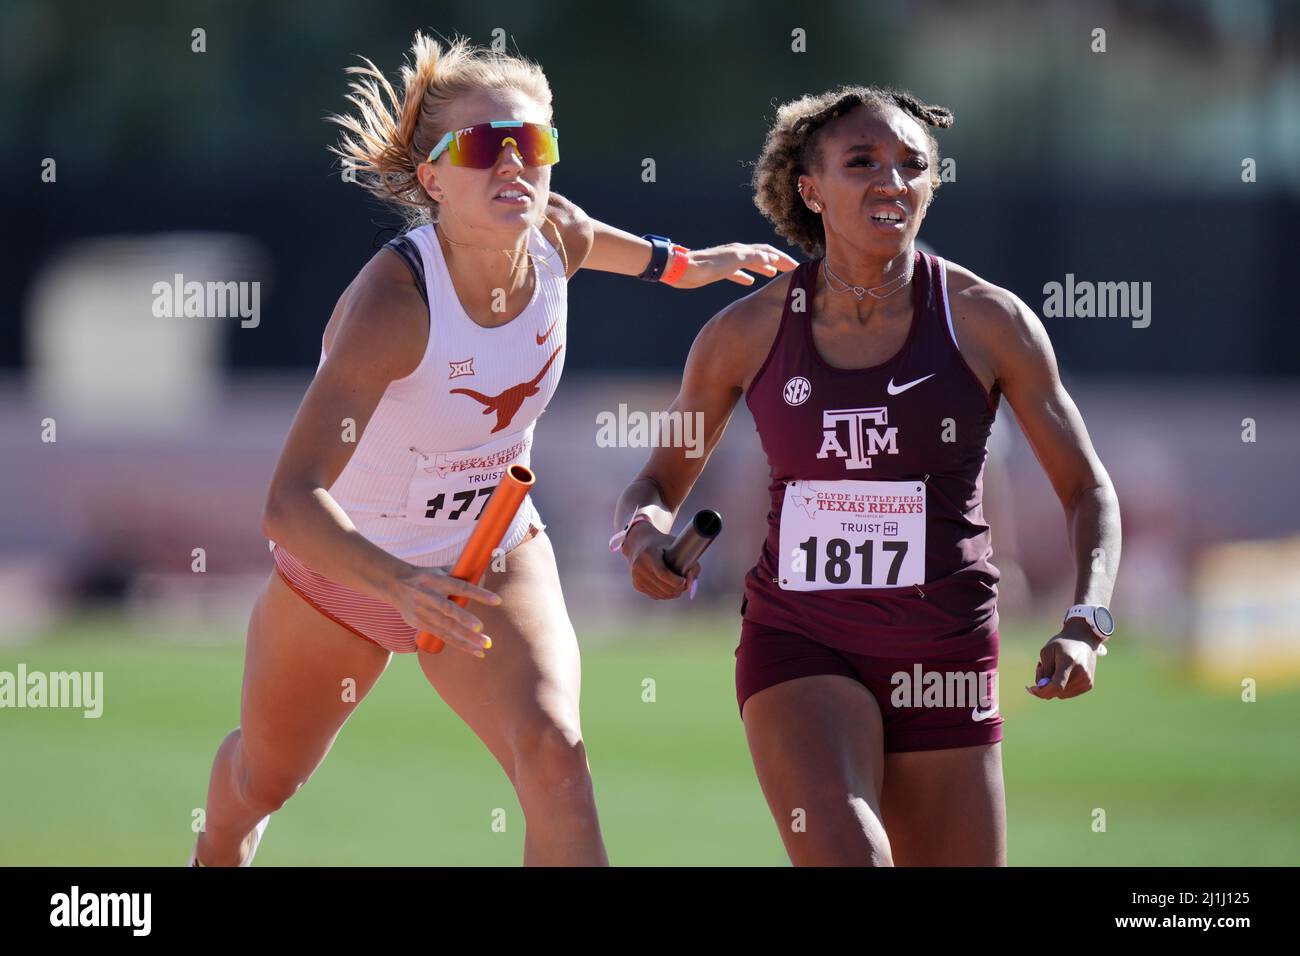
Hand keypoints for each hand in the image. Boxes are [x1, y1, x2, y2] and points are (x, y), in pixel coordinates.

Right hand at [387, 563, 500, 656]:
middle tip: (483, 632)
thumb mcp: (441, 570)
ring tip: (484, 646)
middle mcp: (429, 596)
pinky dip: (459, 644)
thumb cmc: (427, 576)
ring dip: (466, 639)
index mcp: (437, 580)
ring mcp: (423, 611)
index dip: (478, 594)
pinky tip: (474, 651)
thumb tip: (486, 575)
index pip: (460, 587)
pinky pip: (442, 636)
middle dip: (466, 623)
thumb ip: (462, 574)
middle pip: (450, 611)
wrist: (395, 584)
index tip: (497, 601)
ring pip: (446, 627)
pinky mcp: (420, 624)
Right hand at [621, 521, 699, 599]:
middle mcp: (639, 566)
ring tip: (679, 586)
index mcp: (649, 554)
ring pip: (660, 594)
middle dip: (678, 589)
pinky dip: (665, 594)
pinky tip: (670, 587)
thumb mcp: (676, 546)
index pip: (663, 573)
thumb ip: (689, 563)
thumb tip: (691, 584)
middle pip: (663, 587)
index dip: (676, 581)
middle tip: (686, 584)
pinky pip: (655, 596)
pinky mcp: (636, 585)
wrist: (638, 544)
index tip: (684, 581)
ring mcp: (637, 577)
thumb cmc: (661, 544)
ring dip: (673, 593)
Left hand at [671, 243, 797, 288]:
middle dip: (776, 262)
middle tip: (789, 270)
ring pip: (751, 263)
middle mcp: (737, 253)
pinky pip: (738, 272)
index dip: (782, 258)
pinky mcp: (719, 271)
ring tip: (773, 274)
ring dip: (763, 267)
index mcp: (742, 250)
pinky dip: (746, 276)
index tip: (796, 267)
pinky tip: (749, 282)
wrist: (682, 269)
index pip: (768, 252)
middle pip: (761, 256)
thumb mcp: (734, 261)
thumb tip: (772, 259)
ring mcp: (728, 262)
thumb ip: (753, 258)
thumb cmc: (707, 265)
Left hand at [1026, 618, 1106, 699]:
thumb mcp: (1047, 651)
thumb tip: (1042, 688)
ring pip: (1061, 695)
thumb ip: (1044, 669)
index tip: (1031, 689)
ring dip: (1053, 686)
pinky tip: (1061, 674)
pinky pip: (1068, 693)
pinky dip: (1061, 687)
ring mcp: (1087, 681)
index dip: (1042, 691)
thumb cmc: (1062, 644)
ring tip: (1053, 669)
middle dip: (1044, 685)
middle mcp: (1081, 673)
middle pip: (1057, 691)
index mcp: (1069, 662)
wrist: (1084, 639)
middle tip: (1040, 669)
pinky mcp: (1089, 685)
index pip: (1057, 685)